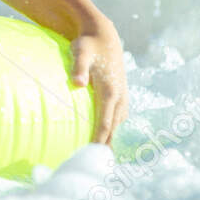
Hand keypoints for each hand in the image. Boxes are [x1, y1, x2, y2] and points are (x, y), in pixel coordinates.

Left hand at [69, 24, 127, 145]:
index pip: (105, 124)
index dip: (98, 142)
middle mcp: (119, 96)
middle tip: (96, 165)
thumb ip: (78, 68)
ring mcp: (122, 94)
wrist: (102, 33)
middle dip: (106, 146)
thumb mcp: (79, 53)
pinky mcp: (120, 91)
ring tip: (102, 156)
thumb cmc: (87, 44)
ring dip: (112, 138)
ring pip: (118, 123)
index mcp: (110, 92)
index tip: (91, 156)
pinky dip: (114, 127)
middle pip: (113, 129)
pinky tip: (107, 135)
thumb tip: (76, 83)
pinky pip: (119, 115)